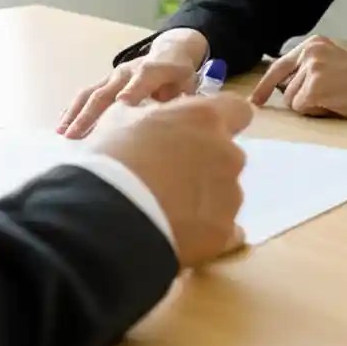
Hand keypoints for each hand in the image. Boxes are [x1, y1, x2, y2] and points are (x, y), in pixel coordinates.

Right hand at [58, 28, 208, 139]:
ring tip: (63, 135)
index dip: (132, 93)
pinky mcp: (106, 82)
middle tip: (76, 136)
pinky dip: (73, 111)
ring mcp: (113, 77)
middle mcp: (127, 72)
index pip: (141, 81)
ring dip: (75, 115)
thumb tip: (175, 118)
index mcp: (151, 70)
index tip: (121, 108)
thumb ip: (181, 98)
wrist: (168, 53)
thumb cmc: (179, 74)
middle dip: (89, 115)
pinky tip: (62, 127)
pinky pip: (86, 95)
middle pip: (105, 93)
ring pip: (90, 95)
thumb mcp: (188, 83)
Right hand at [92, 94, 251, 267]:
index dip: (221, 122)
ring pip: (225, 194)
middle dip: (205, 165)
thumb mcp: (118, 119)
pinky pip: (226, 231)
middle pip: (228, 156)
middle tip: (168, 178)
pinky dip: (207, 232)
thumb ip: (145, 113)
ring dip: (203, 200)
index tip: (198, 134)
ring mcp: (231, 195)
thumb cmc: (111, 158)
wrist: (109, 215)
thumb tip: (144, 115)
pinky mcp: (225, 233)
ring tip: (167, 211)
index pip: (238, 110)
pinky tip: (180, 235)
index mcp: (206, 119)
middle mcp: (228, 153)